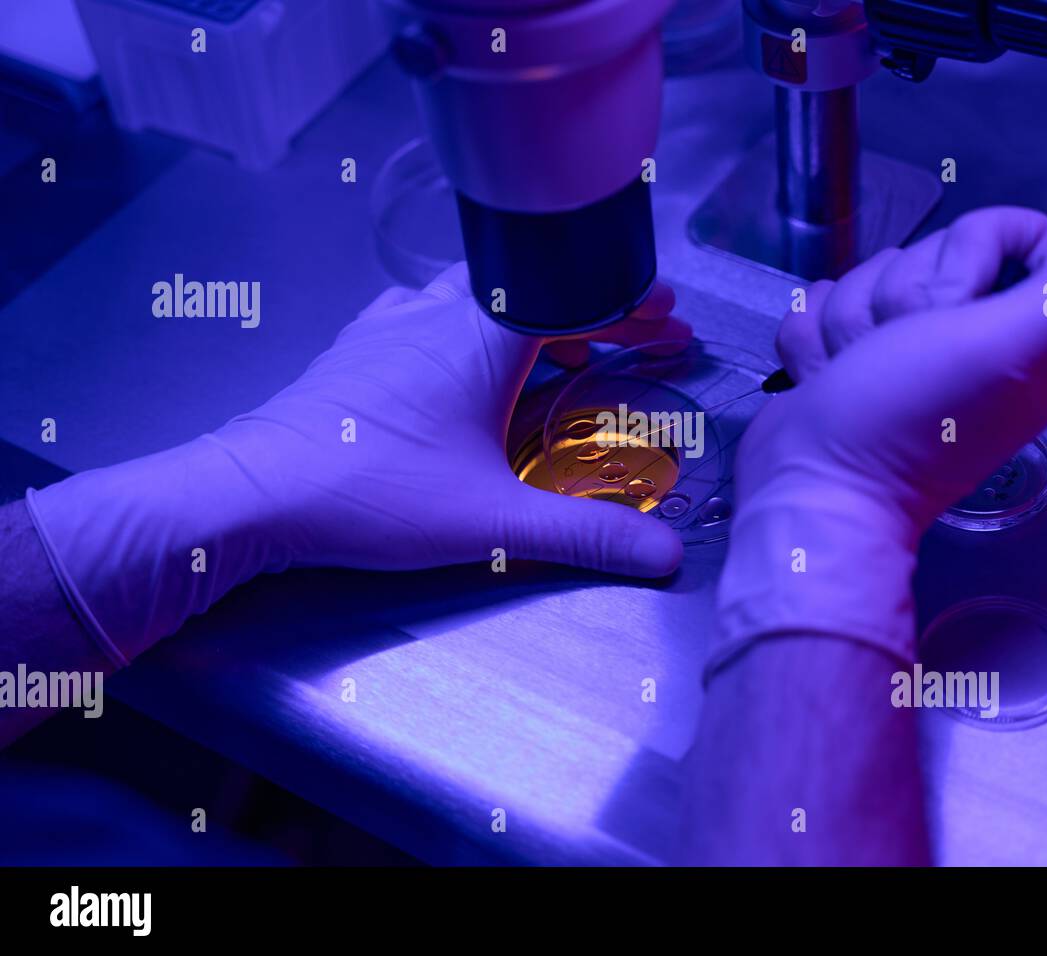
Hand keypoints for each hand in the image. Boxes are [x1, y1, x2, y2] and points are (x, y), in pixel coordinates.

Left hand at [216, 263, 688, 572]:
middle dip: (594, 314)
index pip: (576, 299)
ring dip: (533, 320)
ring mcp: (391, 324)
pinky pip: (431, 315)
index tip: (668, 315)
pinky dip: (472, 329)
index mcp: (483, 335)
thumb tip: (666, 556)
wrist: (253, 492)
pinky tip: (465, 363)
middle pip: (536, 295)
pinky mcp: (358, 347)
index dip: (629, 305)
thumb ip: (584, 536)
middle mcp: (439, 313)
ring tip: (568, 357)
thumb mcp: (491, 523)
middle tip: (639, 337)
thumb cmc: (372, 494)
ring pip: (482, 300)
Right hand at [712, 208, 1046, 667]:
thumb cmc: (913, 418)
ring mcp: (909, 347)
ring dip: (852, 322)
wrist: (816, 484)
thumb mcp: (1014, 349)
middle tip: (900, 353)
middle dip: (900, 296)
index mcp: (1036, 336)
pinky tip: (829, 378)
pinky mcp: (852, 357)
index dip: (966, 258)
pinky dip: (815, 340)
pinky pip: (825, 303)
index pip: (1007, 232)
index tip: (954, 311)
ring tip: (859, 374)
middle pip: (931, 251)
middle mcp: (980, 339)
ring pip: (871, 275)